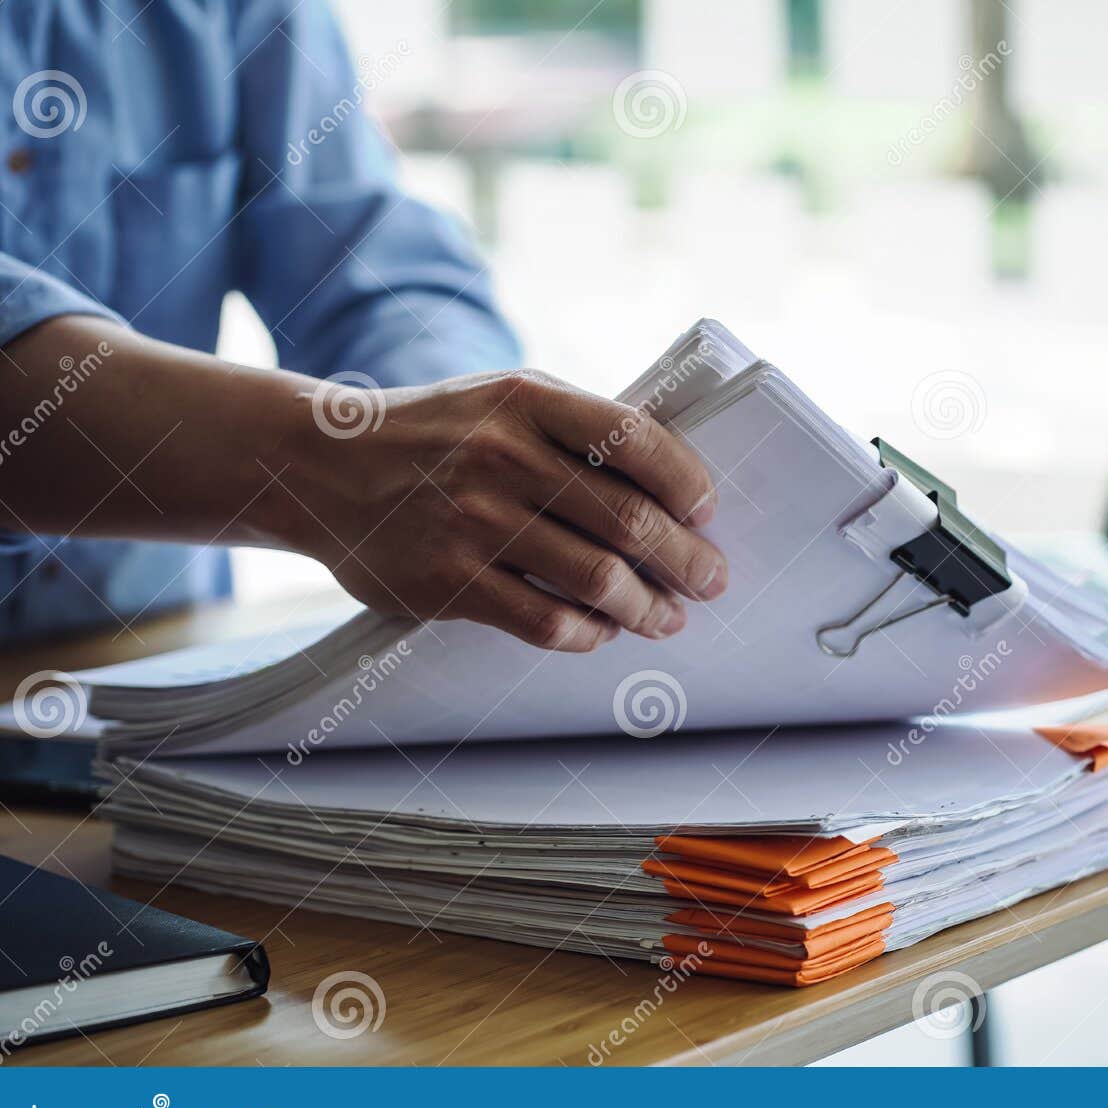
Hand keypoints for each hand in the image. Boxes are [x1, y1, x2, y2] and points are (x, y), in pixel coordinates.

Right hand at [277, 369, 724, 652]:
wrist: (319, 466)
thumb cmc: (436, 434)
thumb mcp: (500, 399)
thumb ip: (576, 429)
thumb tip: (672, 484)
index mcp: (525, 401)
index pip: (634, 439)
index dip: (686, 481)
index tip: (707, 512)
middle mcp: (502, 457)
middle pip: (629, 520)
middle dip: (686, 560)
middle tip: (712, 580)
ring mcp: (473, 521)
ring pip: (596, 580)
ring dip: (648, 607)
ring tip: (668, 617)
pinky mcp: (448, 581)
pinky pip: (545, 620)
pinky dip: (589, 633)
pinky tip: (603, 631)